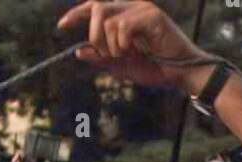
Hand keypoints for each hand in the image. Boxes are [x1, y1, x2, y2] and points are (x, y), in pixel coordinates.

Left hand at [57, 2, 212, 90]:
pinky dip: (124, 43)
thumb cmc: (156, 69)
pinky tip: (135, 50)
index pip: (94, 7)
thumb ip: (101, 58)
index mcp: (124, 14)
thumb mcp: (122, 66)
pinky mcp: (152, 15)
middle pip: (96, 8)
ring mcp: (142, 8)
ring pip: (108, 20)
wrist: (180, 75)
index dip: (76, 14)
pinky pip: (123, 26)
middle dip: (94, 35)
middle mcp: (132, 6)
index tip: (61, 26)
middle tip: (107, 54)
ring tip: (127, 55)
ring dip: (111, 45)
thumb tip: (78, 51)